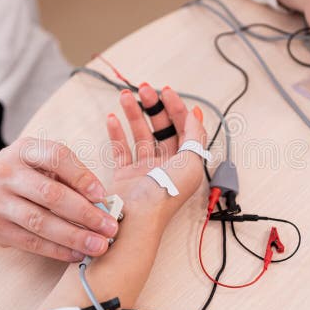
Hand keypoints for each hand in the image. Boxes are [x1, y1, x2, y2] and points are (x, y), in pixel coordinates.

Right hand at [0, 139, 118, 261]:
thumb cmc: (17, 173)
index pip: (56, 157)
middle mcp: (7, 173)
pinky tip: (78, 254)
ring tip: (99, 245)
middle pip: (50, 194)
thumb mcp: (35, 160)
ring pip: (40, 222)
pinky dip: (57, 250)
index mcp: (24, 150)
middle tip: (110, 226)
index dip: (81, 176)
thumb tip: (102, 199)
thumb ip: (65, 173)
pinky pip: (30, 242)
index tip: (103, 194)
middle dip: (84, 213)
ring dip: (74, 236)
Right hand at [105, 84, 206, 224]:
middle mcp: (166, 166)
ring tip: (124, 96)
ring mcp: (144, 170)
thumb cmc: (164, 195)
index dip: (176, 108)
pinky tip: (112, 117)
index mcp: (185, 163)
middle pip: (162, 128)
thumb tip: (197, 114)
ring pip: (140, 134)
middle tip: (144, 90)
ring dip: (134, 114)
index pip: (183, 128)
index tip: (166, 92)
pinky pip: (120, 149)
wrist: (136, 219)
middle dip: (154, 107)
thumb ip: (194, 136)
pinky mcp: (124, 175)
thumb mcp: (190, 162)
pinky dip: (116, 132)